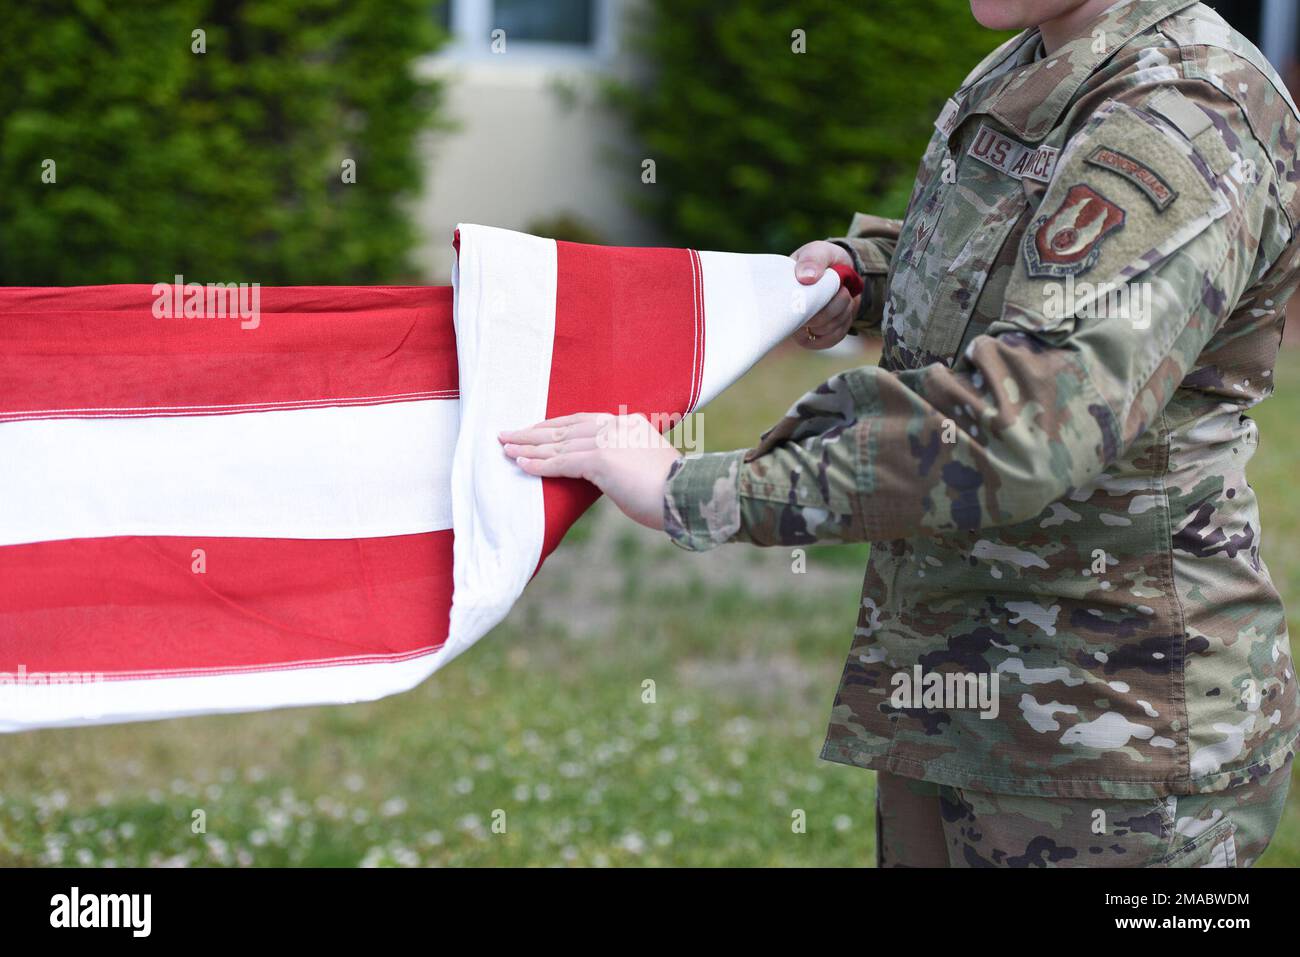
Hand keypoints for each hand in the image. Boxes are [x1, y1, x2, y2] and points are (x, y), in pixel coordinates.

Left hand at [499, 413, 681, 529]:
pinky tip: (521, 465)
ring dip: (528, 448)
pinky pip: (562, 462)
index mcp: (628, 425)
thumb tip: (612, 475)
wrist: (690, 495)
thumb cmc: (673, 492)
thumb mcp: (648, 468)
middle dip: (534, 433)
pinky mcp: (602, 460)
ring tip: (504, 448)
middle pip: (565, 427)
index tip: (534, 430)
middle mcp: (616, 427)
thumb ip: (626, 463)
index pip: (582, 420)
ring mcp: (609, 442)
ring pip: (559, 443)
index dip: (554, 426)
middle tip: (507, 434)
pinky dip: (540, 465)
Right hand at [790, 240, 859, 349]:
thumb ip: (812, 259)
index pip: (784, 311)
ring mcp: (800, 329)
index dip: (806, 305)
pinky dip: (843, 324)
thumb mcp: (819, 251)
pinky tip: (842, 312)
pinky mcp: (815, 338)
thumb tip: (806, 278)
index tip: (822, 289)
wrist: (843, 271)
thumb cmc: (825, 260)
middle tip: (841, 288)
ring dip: (841, 312)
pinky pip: (831, 339)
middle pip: (811, 321)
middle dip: (835, 304)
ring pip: (824, 330)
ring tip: (842, 296)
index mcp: (781, 292)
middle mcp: (787, 314)